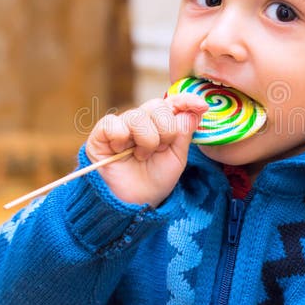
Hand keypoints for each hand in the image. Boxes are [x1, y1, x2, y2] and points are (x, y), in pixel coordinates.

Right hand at [85, 93, 207, 206]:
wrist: (133, 204)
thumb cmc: (155, 181)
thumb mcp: (177, 157)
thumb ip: (184, 132)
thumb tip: (195, 109)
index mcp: (159, 124)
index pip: (172, 102)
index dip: (186, 100)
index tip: (202, 106)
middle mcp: (140, 121)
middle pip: (158, 106)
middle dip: (166, 130)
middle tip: (160, 150)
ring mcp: (120, 125)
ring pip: (138, 116)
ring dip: (146, 140)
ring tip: (141, 157)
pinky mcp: (101, 133)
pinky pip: (113, 123)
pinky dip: (121, 138)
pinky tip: (120, 151)